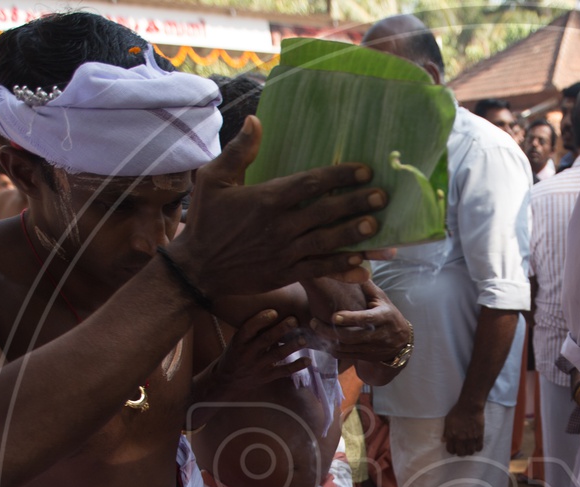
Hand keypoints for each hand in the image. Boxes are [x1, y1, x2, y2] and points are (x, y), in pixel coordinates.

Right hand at [169, 116, 386, 296]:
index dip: (339, 176)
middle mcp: (279, 226)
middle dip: (356, 204)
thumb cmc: (206, 220)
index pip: (310, 184)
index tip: (364, 170)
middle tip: (382, 197)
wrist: (197, 268)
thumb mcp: (213, 179)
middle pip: (325, 213)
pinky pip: (319, 271)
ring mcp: (285, 253)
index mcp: (266, 199)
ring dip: (354, 235)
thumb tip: (255, 119)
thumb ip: (239, 151)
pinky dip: (342, 268)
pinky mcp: (286, 274)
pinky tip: (363, 265)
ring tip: (378, 226)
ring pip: (327, 243)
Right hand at [205, 309, 309, 395]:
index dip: (261, 320)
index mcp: (239, 341)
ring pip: (277, 355)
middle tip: (294, 320)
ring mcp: (258, 366)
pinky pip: (283, 371)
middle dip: (281, 329)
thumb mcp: (237, 340)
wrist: (227, 380)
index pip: (248, 328)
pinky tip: (308, 360)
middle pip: (266, 340)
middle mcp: (248, 353)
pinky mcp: (266, 377)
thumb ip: (252, 329)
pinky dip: (296, 366)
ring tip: (304, 340)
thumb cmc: (236, 353)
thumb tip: (275, 309)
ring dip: (292, 347)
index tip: (274, 311)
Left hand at [308, 281, 410, 365]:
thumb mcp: (382, 298)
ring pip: (345, 348)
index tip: (334, 316)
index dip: (350, 319)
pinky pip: (344, 356)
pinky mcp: (365, 357)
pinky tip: (322, 340)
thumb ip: (366, 286)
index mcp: (385, 317)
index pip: (366, 319)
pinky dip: (331, 349)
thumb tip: (353, 264)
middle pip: (351, 337)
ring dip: (327, 340)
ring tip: (314, 328)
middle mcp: (380, 336)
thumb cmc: (388, 314)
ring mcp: (372, 349)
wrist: (401, 342)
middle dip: (330, 331)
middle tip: (313, 321)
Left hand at [443, 400, 485, 456]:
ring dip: (469, 451)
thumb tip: (443, 440)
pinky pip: (479, 448)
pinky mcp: (479, 436)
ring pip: (470, 452)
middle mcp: (461, 439)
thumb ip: (446, 432)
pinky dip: (477, 448)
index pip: (451, 450)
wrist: (470, 406)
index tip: (454, 448)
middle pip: (461, 453)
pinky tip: (476, 445)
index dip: (452, 450)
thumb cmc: (457, 412)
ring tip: (469, 447)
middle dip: (460, 452)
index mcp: (451, 435)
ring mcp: (471, 438)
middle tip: (462, 449)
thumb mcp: (448, 421)